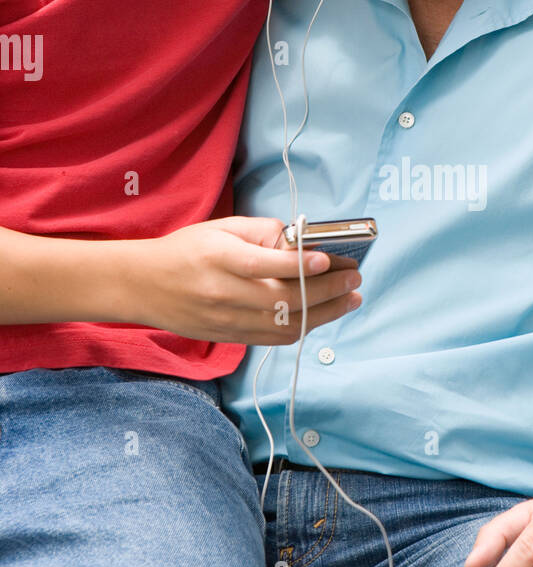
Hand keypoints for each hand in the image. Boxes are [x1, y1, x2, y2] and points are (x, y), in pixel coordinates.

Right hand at [121, 216, 361, 343]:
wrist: (143, 285)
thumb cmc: (186, 250)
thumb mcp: (221, 228)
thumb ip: (262, 232)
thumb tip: (301, 241)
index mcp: (220, 259)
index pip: (267, 265)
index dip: (303, 264)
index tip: (332, 260)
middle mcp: (224, 293)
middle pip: (285, 299)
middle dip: (328, 290)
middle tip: (355, 279)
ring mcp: (227, 320)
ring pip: (285, 324)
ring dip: (325, 313)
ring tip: (351, 299)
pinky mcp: (230, 337)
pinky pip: (274, 338)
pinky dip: (304, 327)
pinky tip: (323, 315)